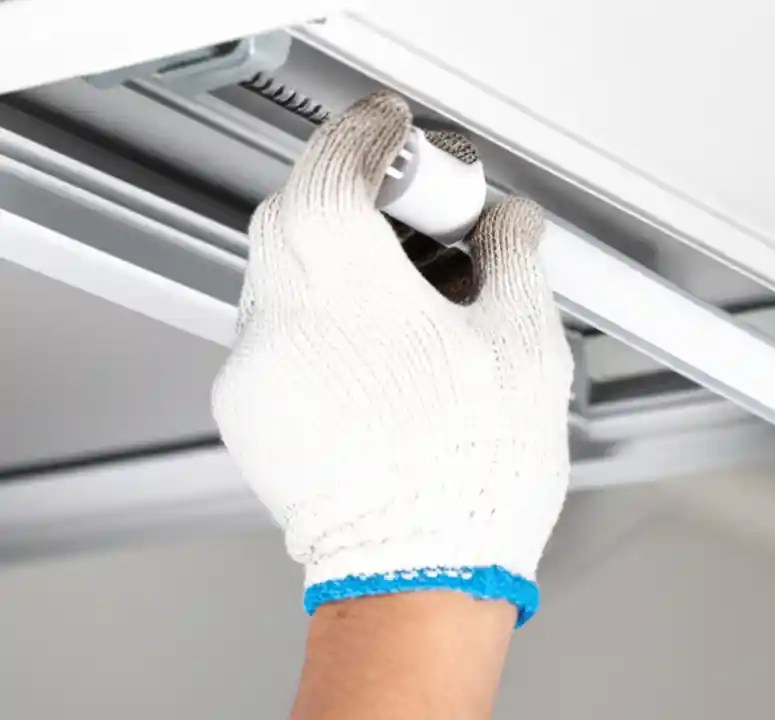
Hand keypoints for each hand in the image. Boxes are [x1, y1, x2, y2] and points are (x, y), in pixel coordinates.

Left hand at [212, 91, 572, 626]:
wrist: (418, 577)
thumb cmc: (470, 480)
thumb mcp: (522, 349)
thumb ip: (511, 261)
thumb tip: (509, 226)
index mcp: (350, 292)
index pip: (333, 170)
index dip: (370, 138)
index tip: (397, 132)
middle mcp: (286, 322)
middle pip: (298, 212)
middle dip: (357, 198)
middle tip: (420, 216)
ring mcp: (259, 368)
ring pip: (285, 270)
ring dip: (341, 256)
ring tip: (416, 291)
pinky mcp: (252, 409)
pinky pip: (279, 326)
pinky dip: (324, 312)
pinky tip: (382, 346)